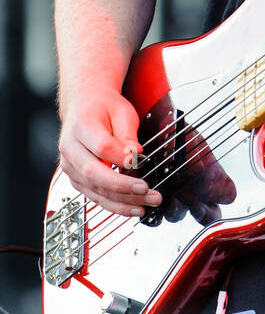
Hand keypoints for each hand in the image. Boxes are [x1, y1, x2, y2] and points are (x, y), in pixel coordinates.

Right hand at [57, 87, 160, 217]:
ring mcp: (70, 166)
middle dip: (122, 187)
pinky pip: (94, 196)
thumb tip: (134, 154)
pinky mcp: (75, 178)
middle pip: (93, 173)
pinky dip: (114, 204)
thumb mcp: (121, 112)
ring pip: (93, 189)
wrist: (84, 106)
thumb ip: (127, 134)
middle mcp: (70, 148)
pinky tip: (132, 207)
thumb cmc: (103, 108)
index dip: (122, 158)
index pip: (102, 147)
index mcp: (81, 126)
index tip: (140, 161)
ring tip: (145, 204)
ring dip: (121, 201)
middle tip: (146, 191)